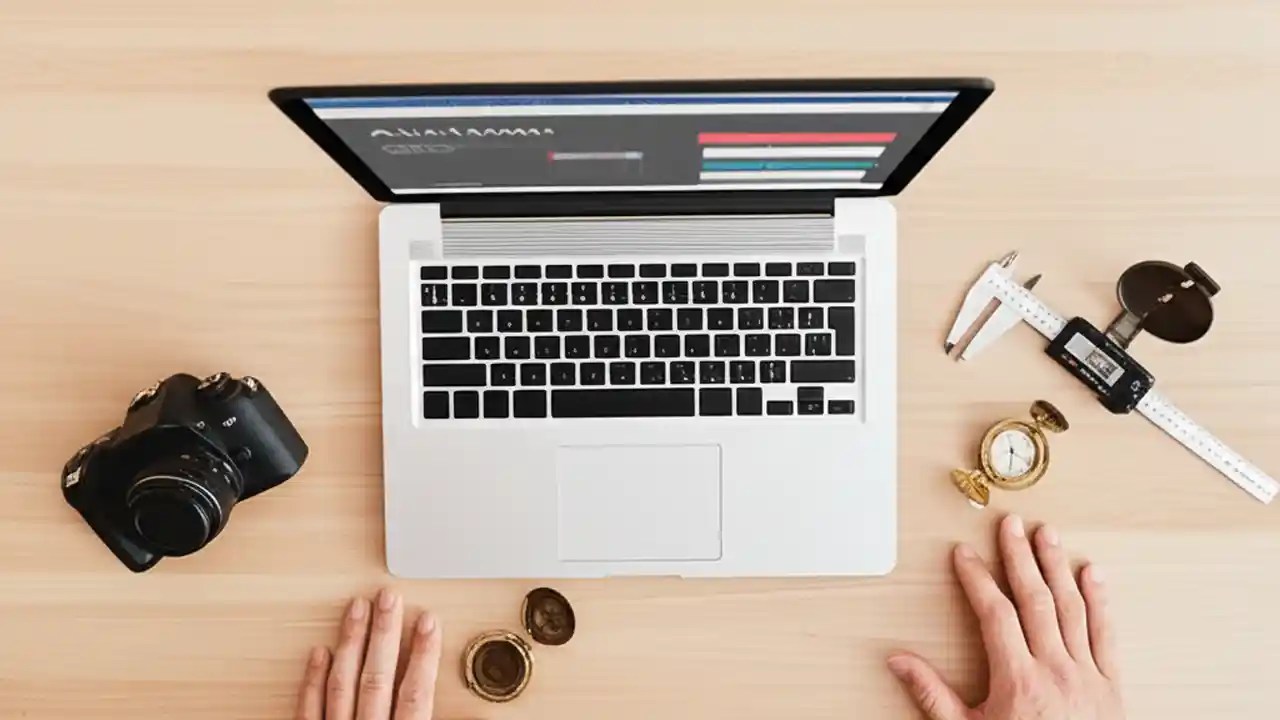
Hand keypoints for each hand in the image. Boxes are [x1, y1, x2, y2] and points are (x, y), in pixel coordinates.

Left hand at [295, 589, 442, 719]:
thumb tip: (471, 711)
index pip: (415, 693)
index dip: (424, 655)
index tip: (428, 623)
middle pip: (377, 678)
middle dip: (384, 633)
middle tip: (389, 599)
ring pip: (342, 684)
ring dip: (351, 642)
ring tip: (358, 609)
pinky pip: (309, 709)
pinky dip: (314, 679)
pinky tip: (320, 652)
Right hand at [888, 515, 1122, 719]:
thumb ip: (933, 695)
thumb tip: (899, 661)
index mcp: (1018, 681)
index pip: (995, 614)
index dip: (977, 580)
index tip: (964, 555)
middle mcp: (1056, 671)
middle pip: (1036, 600)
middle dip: (1020, 558)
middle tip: (1011, 525)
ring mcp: (1089, 677)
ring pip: (1073, 608)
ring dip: (1058, 567)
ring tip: (1048, 535)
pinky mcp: (1112, 687)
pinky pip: (1106, 634)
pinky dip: (1100, 602)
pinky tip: (1093, 574)